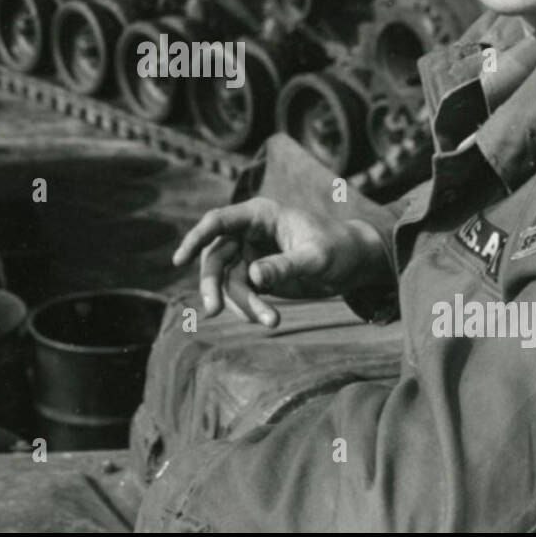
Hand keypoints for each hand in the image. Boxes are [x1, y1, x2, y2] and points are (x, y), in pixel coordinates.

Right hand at [171, 197, 391, 327]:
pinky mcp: (258, 276)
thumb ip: (285, 266)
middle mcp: (249, 232)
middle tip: (213, 311)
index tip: (179, 260)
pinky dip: (250, 308)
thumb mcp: (316, 257)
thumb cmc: (339, 249)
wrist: (356, 264)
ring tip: (272, 322)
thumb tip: (254, 276)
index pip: (218, 221)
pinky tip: (268, 319)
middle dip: (214, 285)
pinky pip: (242, 294)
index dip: (196, 238)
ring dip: (242, 304)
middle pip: (216, 257)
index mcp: (260, 214)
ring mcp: (251, 254)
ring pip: (229, 281)